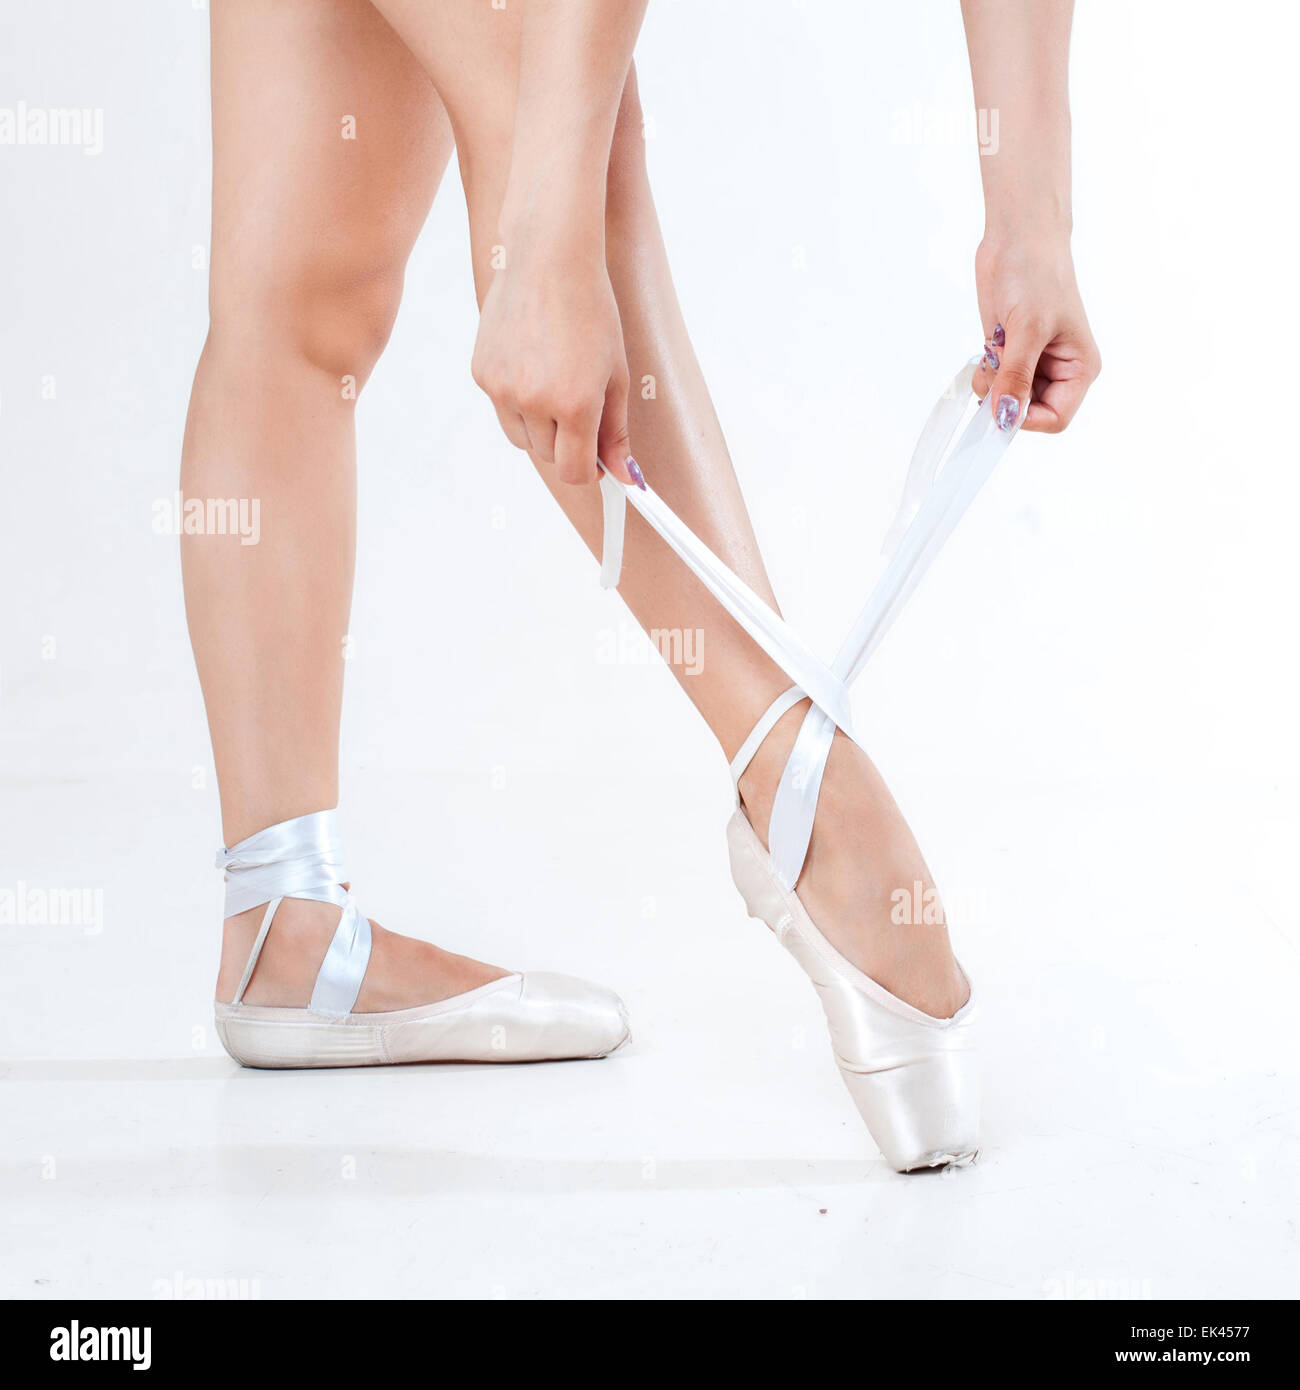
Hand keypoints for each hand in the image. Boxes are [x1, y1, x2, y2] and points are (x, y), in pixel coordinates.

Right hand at [471, 220, 639, 488]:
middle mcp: (533, 401)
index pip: (575, 472)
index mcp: (574, 403)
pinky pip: (502, 410)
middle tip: (579, 404)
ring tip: (554, 381)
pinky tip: (532, 363)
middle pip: (548, 458)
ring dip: (540, 427)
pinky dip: (517, 400)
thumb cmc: (591, 311)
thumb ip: (616, 432)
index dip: (590, 471)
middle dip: (566, 443)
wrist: (547, 259)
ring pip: (522, 439)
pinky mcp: (482, 374)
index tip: (597, 460)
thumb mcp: (616, 374)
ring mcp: (502, 388)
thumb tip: (625, 479)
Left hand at [972, 236, 1100, 432]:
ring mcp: (1033, 364)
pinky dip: (985, 372)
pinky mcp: (1011, 354)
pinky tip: (990, 345)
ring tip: (996, 348)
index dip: (1025, 418)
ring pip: (1006, 399)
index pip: (1055, 419)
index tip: (1001, 401)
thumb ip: (1016, 377)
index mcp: (1079, 369)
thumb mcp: (1027, 330)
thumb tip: (1006, 418)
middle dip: (1005, 395)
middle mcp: (1059, 371)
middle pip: (1028, 412)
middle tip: (995, 367)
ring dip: (993, 382)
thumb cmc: (1036, 274)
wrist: (1017, 238)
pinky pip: (994, 382)